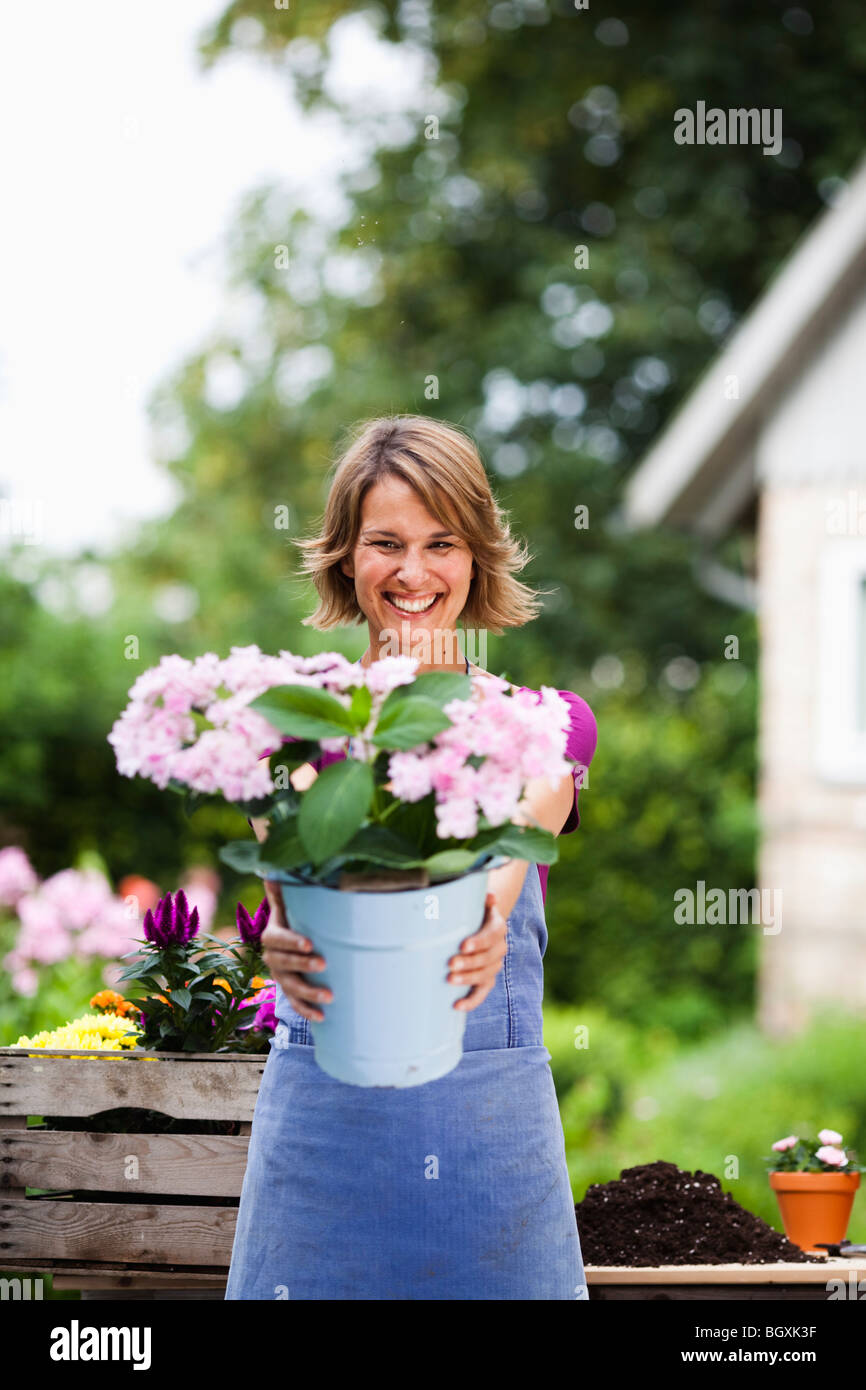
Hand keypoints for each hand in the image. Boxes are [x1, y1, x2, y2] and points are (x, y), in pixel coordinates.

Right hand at [260, 879, 331, 1022]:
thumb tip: (274, 869)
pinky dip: (307, 1011)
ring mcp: (281, 976)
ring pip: (290, 987)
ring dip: (308, 993)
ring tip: (329, 996)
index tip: (309, 943)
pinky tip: (322, 1017)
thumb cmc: (297, 916)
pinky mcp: (291, 991)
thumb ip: (285, 888)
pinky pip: (295, 1004)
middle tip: (323, 963)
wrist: (294, 940)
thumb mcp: (292, 902)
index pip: (276, 939)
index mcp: (273, 934)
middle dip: (302, 965)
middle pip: (282, 964)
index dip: (291, 942)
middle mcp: (273, 957)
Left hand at [448, 892, 507, 1011]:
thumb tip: (489, 895)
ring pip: (485, 975)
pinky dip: (470, 1001)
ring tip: (450, 980)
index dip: (480, 941)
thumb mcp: (474, 902)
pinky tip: (456, 1005)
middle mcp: (499, 947)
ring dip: (468, 979)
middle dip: (470, 962)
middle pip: (488, 957)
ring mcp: (494, 965)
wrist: (476, 926)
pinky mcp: (486, 980)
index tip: (463, 945)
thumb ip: (479, 897)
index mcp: (497, 926)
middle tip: (450, 964)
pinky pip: (481, 993)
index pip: (493, 934)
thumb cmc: (470, 912)